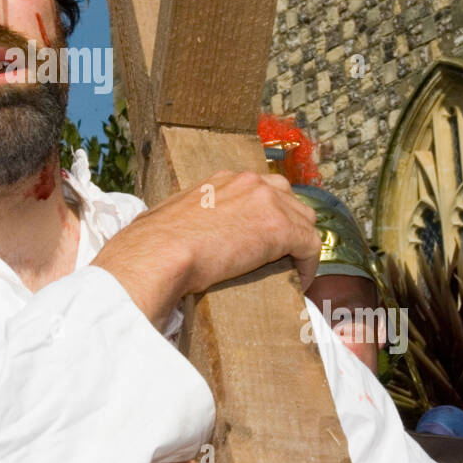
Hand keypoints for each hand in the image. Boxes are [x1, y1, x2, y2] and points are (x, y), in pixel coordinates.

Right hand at [95, 170, 319, 328]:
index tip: (261, 238)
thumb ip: (182, 222)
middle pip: (288, 198)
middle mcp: (247, 182)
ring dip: (300, 244)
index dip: (267, 214)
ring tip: (293, 270)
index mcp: (221, 179)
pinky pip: (311, 245)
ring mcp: (266, 202)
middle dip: (289, 224)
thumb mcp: (169, 219)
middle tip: (283, 254)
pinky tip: (301, 283)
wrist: (158, 253)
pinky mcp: (280, 228)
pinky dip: (310, 266)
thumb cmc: (151, 244)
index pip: (259, 189)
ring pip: (304, 219)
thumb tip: (172, 241)